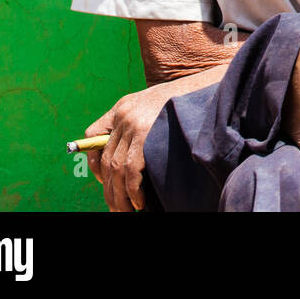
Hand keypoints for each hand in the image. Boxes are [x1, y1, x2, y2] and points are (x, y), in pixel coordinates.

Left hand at [84, 80, 179, 211]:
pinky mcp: (145, 133)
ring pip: (116, 168)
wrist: (205, 88)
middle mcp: (123, 114)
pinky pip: (130, 168)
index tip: (104, 180)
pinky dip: (132, 189)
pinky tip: (138, 201)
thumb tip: (125, 162)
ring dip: (119, 195)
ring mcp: (133, 123)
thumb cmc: (184, 102)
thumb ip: (137, 124)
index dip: (94, 162)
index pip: (94, 135)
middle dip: (109, 188)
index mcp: (122, 106)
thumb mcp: (154, 106)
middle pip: (106, 158)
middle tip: (116, 208)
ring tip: (125, 210)